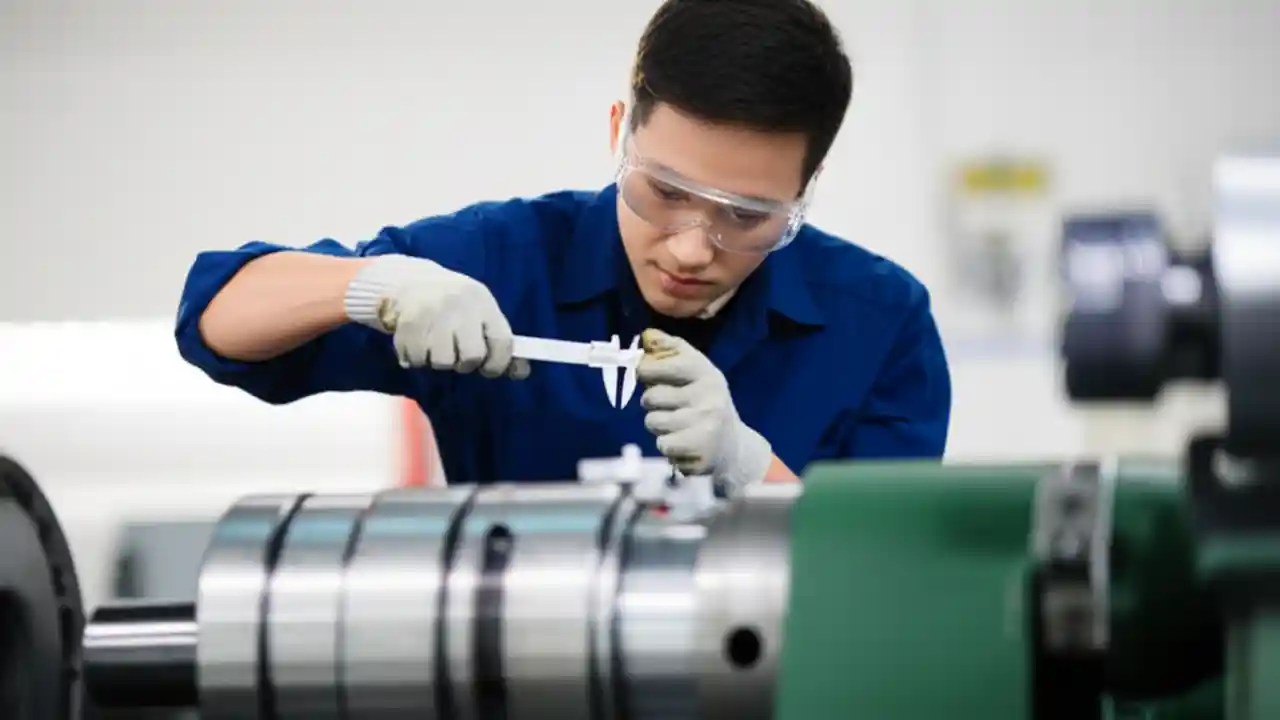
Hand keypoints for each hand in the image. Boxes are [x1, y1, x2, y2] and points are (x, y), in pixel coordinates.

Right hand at [344, 254, 529, 377]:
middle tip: (457, 354)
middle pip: (471, 357)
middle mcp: (459, 306)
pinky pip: (417, 361)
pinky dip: (416, 360)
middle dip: (466, 364)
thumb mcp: (481, 314)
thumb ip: (501, 343)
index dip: (499, 363)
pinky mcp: (409, 324)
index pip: (502, 341)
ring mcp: (432, 314)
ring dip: (439, 362)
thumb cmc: (455, 304)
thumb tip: (522, 372)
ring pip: (443, 362)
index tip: (490, 368)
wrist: (411, 281)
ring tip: (435, 346)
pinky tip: (418, 345)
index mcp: (482, 302)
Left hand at [636, 328, 772, 489]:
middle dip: (653, 405)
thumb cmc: (705, 403)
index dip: (646, 370)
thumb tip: (647, 335)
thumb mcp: (695, 372)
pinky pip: (663, 444)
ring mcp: (705, 423)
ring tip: (678, 426)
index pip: (662, 364)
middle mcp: (708, 395)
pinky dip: (668, 446)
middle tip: (671, 408)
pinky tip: (683, 443)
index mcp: (705, 372)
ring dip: (659, 427)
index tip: (646, 374)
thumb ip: (669, 351)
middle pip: (650, 397)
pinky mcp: (700, 449)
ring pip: (653, 422)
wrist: (732, 446)